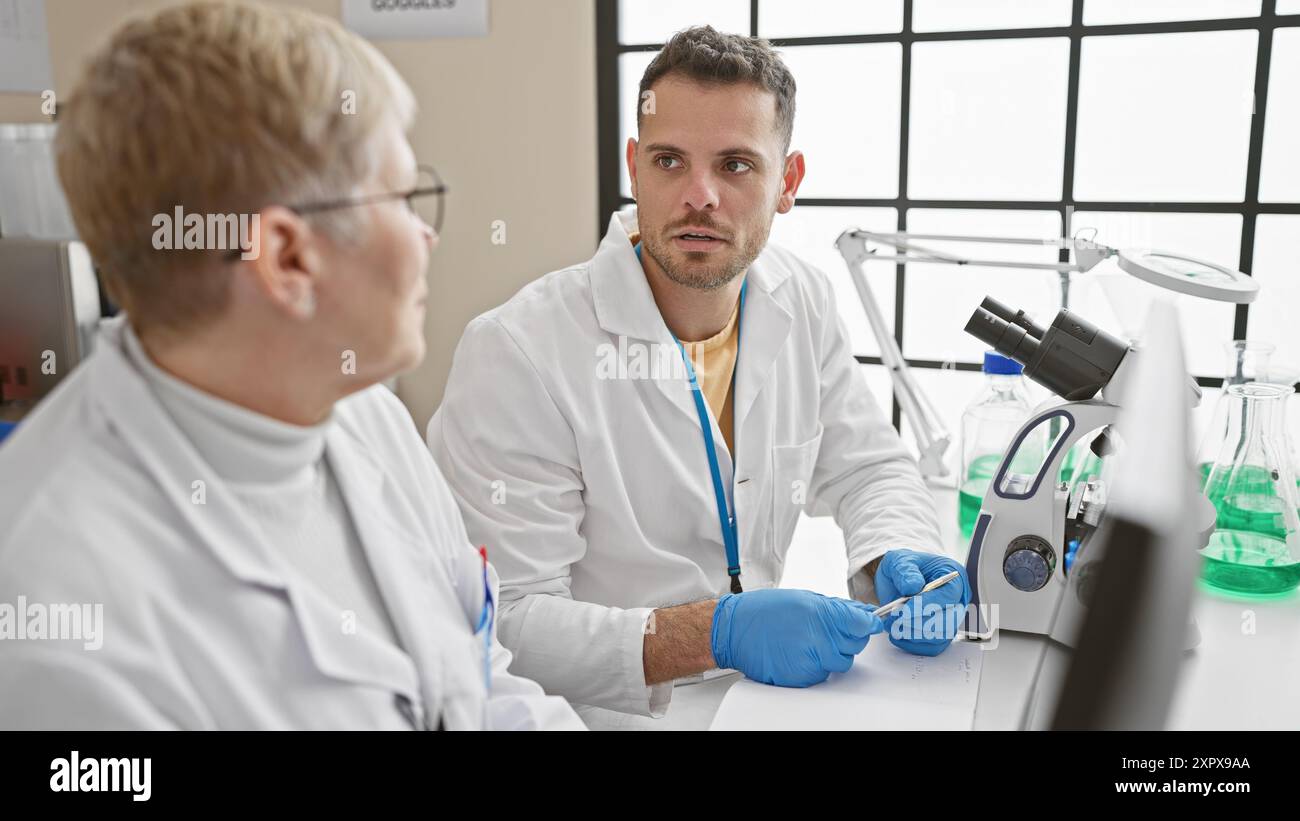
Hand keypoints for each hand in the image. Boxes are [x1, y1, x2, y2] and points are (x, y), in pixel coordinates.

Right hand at [711, 588, 883, 686]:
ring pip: (842, 662)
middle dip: (848, 638)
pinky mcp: (803, 677)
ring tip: (810, 642)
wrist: (735, 630)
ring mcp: (812, 660)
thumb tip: (864, 613)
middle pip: (856, 645)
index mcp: (821, 614)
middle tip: (828, 630)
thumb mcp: (803, 599)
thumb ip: (837, 608)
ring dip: (833, 654)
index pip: (863, 623)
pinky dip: (817, 666)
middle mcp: (819, 638)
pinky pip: (823, 674)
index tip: (869, 623)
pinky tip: (800, 653)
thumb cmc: (766, 611)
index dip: (868, 623)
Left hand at [874, 549, 971, 656]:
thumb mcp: (900, 560)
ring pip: (939, 637)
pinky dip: (913, 644)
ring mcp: (950, 619)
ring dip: (913, 634)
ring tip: (892, 624)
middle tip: (894, 619)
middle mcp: (957, 600)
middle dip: (917, 623)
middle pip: (947, 621)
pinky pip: (932, 647)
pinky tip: (897, 634)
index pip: (947, 597)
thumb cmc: (904, 568)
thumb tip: (913, 586)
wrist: (897, 579)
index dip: (925, 606)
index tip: (903, 611)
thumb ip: (906, 570)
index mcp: (953, 578)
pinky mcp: (940, 633)